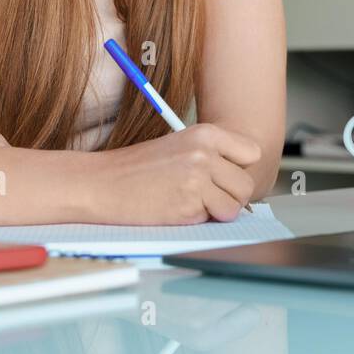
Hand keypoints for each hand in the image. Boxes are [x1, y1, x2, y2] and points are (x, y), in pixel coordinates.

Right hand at [91, 122, 262, 224]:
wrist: (101, 183)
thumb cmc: (137, 169)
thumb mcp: (179, 146)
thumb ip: (211, 156)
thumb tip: (241, 179)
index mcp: (205, 133)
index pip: (252, 152)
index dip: (240, 168)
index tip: (226, 176)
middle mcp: (205, 153)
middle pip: (246, 184)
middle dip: (231, 196)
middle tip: (207, 197)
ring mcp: (198, 179)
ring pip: (234, 206)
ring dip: (217, 211)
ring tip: (191, 203)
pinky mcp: (189, 205)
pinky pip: (212, 220)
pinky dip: (199, 220)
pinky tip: (177, 209)